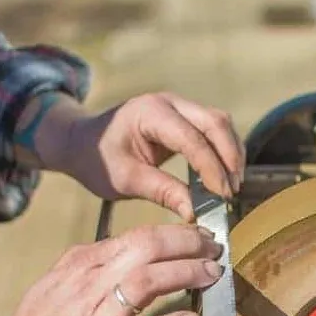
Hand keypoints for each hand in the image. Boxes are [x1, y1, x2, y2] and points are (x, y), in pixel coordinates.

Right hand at [0, 224, 222, 315]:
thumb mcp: (58, 284)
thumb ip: (93, 266)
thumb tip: (129, 253)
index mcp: (82, 264)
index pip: (138, 236)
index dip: (176, 234)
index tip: (199, 238)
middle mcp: (89, 284)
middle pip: (147, 248)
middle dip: (187, 244)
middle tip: (214, 251)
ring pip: (147, 282)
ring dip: (187, 275)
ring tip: (211, 276)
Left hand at [63, 92, 245, 221]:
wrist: (82, 142)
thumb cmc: (98, 159)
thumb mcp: (125, 180)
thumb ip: (162, 192)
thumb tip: (195, 212)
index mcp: (150, 112)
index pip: (192, 139)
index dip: (211, 168)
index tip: (222, 196)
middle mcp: (169, 102)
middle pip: (215, 122)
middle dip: (229, 157)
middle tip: (232, 191)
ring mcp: (179, 106)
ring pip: (220, 122)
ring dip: (231, 153)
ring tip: (231, 186)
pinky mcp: (185, 117)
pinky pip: (214, 128)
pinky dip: (224, 150)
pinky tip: (224, 175)